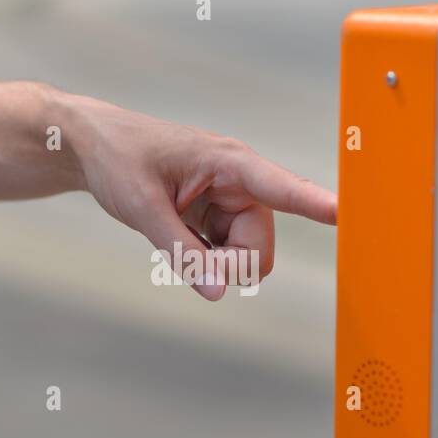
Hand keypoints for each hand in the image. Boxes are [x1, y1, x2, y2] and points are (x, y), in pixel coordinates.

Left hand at [63, 93, 337, 300]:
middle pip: (260, 245)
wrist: (93, 146)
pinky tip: (179, 239)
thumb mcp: (142, 207)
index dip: (313, 203)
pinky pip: (228, 254)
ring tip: (175, 239)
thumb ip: (181, 251)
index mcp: (228, 162)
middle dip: (230, 265)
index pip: (280, 187)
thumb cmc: (118, 159)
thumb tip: (218, 291)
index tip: (344, 213)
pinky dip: (207, 260)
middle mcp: (238, 181)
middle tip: (188, 261)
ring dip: (217, 264)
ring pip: (246, 255)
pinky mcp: (217, 216)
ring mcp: (229, 200)